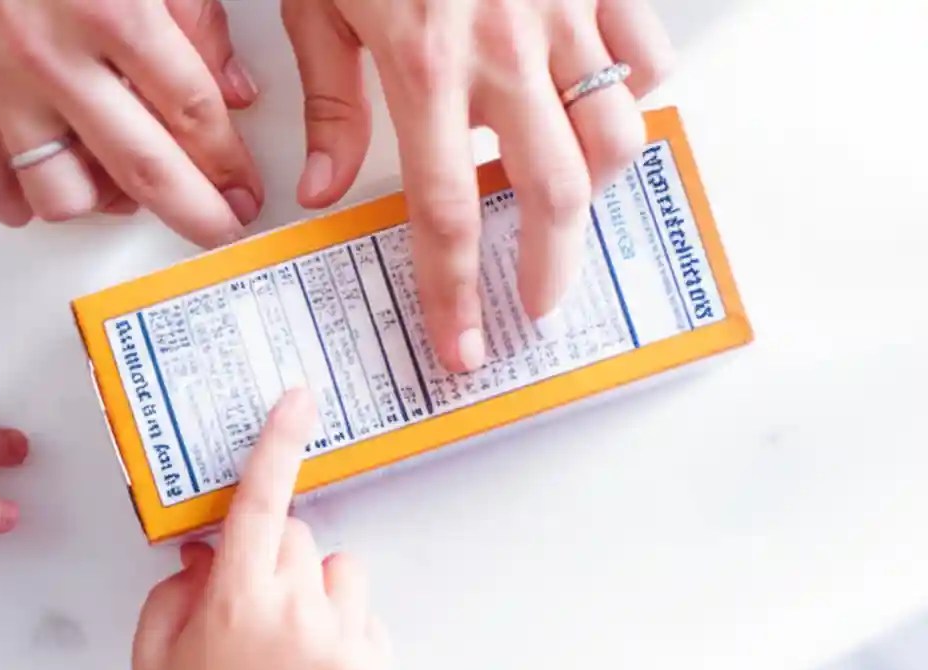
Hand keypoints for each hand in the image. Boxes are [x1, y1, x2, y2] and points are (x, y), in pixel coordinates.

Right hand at [0, 0, 264, 239]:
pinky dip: (20, 199)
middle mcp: (54, 56)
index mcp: (114, 11)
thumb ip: (196, 17)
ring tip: (125, 185)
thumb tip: (233, 88)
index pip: (194, 114)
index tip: (245, 191)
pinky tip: (53, 180)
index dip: (230, 164)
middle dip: (196, 212)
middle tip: (220, 226)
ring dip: (103, 203)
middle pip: (142, 168)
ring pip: (59, 192)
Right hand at [133, 389, 390, 669]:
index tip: (297, 400)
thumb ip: (175, 588)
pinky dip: (342, 627)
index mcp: (235, 601)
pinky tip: (313, 664)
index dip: (279, 443)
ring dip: (314, 587)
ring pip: (339, 568)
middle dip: (271, 553)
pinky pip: (365, 613)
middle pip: (296, 533)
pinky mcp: (376, 667)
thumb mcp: (156, 656)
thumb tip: (205, 548)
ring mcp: (343, 640)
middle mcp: (296, 612)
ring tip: (288, 638)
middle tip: (250, 598)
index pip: (259, 501)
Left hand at [283, 0, 672, 369]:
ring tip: (565, 217)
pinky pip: (641, 55)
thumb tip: (322, 190)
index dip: (456, 292)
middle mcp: (504, 54)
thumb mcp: (318, 5)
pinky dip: (634, 97)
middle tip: (533, 308)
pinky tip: (605, 112)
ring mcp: (562, 16)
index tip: (462, 347)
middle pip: (548, 195)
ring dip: (595, 192)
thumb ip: (331, 104)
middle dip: (548, 270)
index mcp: (426, 68)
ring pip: (613, 135)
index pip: (446, 214)